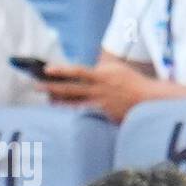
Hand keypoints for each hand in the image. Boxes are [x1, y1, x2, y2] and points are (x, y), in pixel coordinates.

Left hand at [41, 62, 158, 122]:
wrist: (150, 99)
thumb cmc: (132, 82)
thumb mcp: (116, 69)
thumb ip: (100, 70)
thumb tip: (85, 74)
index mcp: (102, 75)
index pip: (77, 71)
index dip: (61, 70)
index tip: (47, 69)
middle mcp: (100, 88)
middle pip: (71, 87)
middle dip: (51, 86)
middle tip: (34, 85)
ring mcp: (102, 103)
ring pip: (76, 103)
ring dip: (60, 102)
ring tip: (47, 101)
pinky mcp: (106, 115)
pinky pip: (88, 114)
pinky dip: (76, 114)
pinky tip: (65, 116)